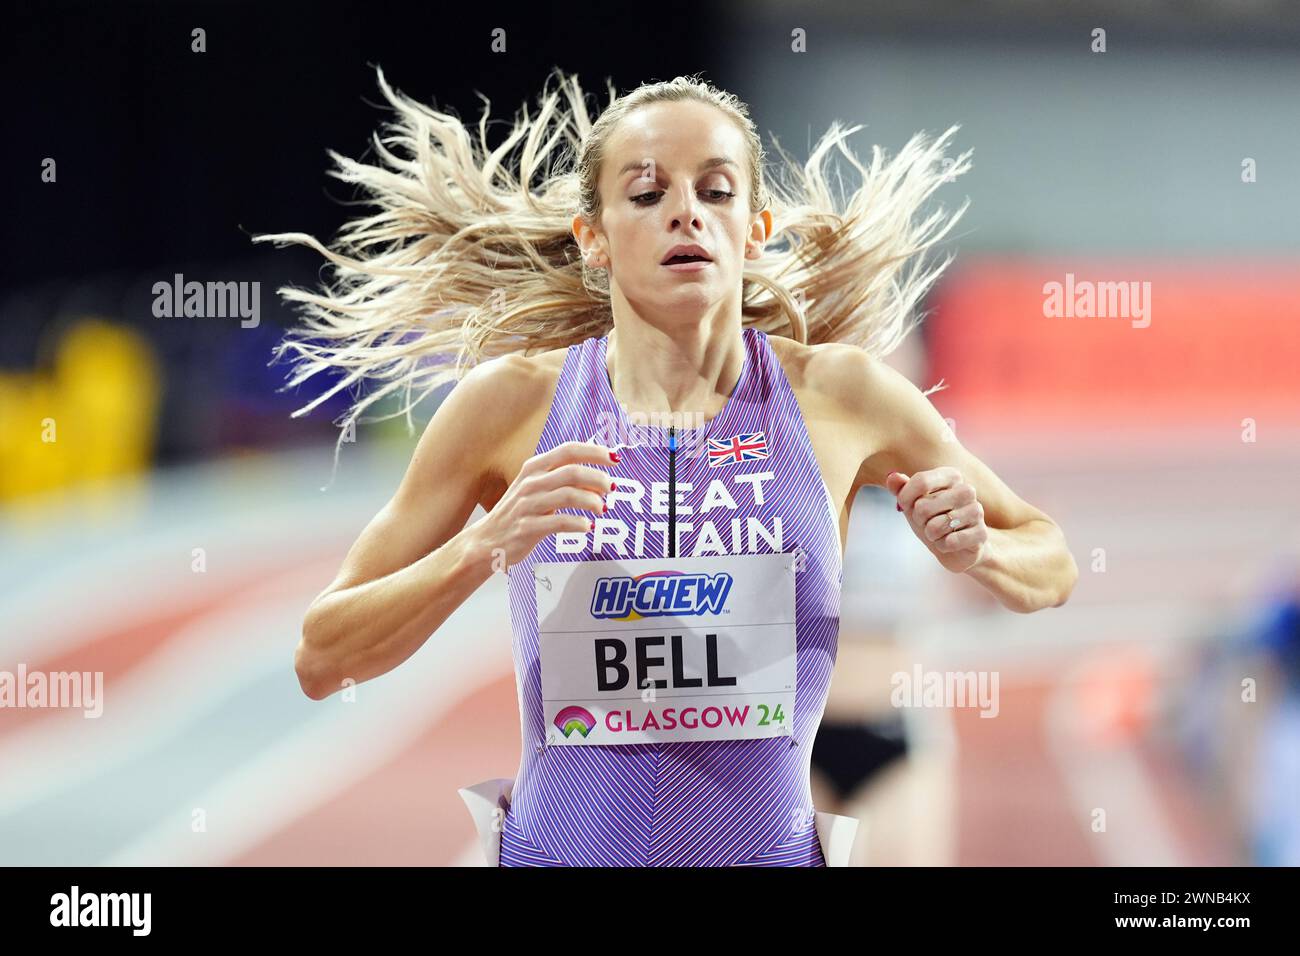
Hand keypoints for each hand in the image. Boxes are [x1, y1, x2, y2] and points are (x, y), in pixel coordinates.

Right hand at [480, 440, 616, 566]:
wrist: (487, 541)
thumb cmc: (517, 513)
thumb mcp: (536, 489)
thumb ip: (562, 480)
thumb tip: (597, 478)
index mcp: (534, 468)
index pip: (568, 450)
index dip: (594, 452)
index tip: (614, 458)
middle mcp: (530, 483)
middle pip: (572, 472)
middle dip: (598, 478)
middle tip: (611, 488)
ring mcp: (527, 505)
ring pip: (569, 495)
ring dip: (592, 501)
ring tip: (602, 508)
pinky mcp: (527, 528)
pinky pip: (559, 522)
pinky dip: (578, 524)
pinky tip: (587, 527)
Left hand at [886, 467, 988, 573]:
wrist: (956, 547)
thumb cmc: (932, 519)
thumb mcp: (913, 503)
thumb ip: (901, 489)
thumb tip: (892, 477)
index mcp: (952, 476)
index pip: (921, 481)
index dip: (905, 498)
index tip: (905, 505)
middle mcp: (967, 490)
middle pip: (923, 506)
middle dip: (918, 520)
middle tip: (927, 522)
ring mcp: (977, 511)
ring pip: (935, 526)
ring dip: (930, 534)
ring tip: (939, 533)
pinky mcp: (981, 534)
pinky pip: (950, 542)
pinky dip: (942, 546)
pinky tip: (949, 543)